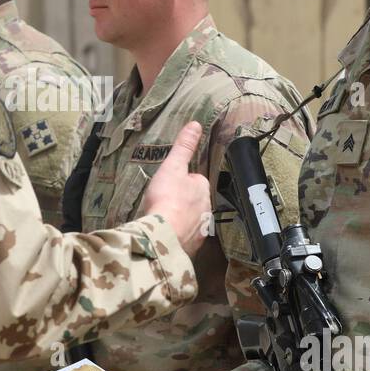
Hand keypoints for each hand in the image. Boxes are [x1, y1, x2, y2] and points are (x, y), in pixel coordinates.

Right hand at [141, 121, 211, 255]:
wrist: (162, 234)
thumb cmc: (166, 197)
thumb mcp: (172, 166)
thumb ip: (184, 147)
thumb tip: (196, 124)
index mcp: (202, 188)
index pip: (196, 180)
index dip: (182, 181)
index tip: (169, 184)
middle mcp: (207, 209)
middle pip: (195, 200)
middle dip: (183, 201)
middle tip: (164, 201)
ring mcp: (200, 229)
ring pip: (192, 219)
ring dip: (181, 218)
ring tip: (164, 219)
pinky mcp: (192, 246)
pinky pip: (186, 238)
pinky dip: (179, 235)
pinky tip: (166, 234)